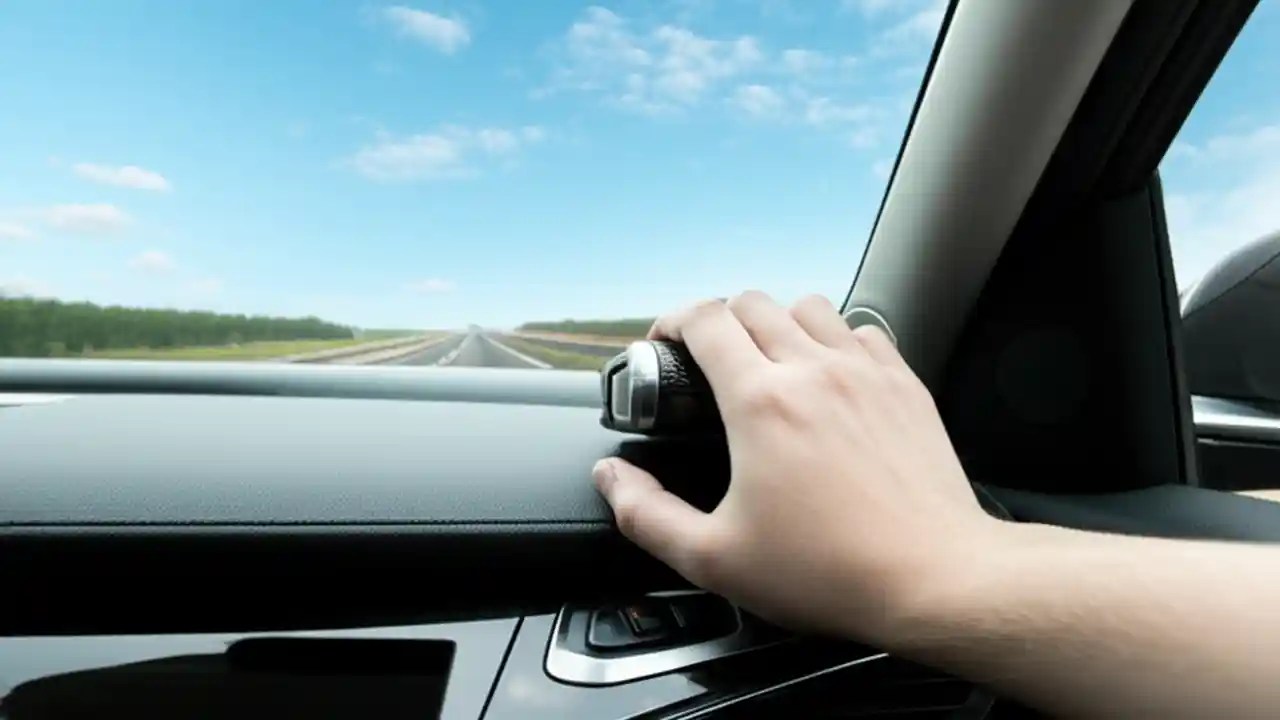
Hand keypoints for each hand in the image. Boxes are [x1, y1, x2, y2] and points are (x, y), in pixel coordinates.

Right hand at [592, 291, 999, 643]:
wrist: (934, 578)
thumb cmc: (831, 572)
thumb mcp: (715, 559)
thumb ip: (646, 515)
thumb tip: (611, 478)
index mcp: (760, 403)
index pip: (704, 319)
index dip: (671, 322)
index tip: (664, 345)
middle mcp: (813, 371)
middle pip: (752, 303)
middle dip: (720, 322)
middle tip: (709, 359)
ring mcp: (865, 372)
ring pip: (810, 306)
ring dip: (778, 322)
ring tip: (769, 360)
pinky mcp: (904, 385)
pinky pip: (862, 330)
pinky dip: (836, 339)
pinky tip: (830, 374)